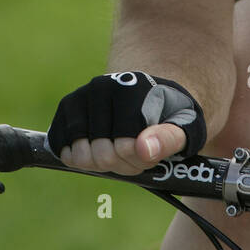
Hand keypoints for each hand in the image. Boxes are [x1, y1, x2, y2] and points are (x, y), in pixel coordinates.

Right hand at [43, 71, 206, 175]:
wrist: (153, 96)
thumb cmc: (173, 115)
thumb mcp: (186, 126)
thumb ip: (169, 139)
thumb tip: (143, 149)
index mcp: (132, 88)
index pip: (125, 148)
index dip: (140, 160)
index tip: (151, 151)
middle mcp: (102, 86)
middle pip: (102, 154)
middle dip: (123, 164)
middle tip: (137, 152)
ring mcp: (81, 95)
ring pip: (80, 155)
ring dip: (101, 164)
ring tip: (119, 150)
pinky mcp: (67, 107)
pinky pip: (62, 147)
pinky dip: (78, 158)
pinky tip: (96, 150)